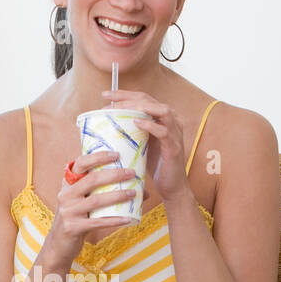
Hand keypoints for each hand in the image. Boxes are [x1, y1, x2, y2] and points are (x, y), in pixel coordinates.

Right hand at [39, 150, 137, 264]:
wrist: (59, 245)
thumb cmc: (77, 220)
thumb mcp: (83, 202)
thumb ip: (102, 192)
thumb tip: (140, 189)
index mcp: (68, 184)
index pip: (80, 163)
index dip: (98, 157)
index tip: (116, 155)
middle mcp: (65, 195)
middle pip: (91, 179)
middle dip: (114, 174)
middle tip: (131, 173)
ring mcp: (68, 211)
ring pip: (96, 200)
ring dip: (117, 196)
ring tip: (133, 193)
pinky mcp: (73, 228)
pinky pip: (98, 222)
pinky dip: (115, 220)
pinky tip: (128, 219)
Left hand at [101, 89, 191, 204]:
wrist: (171, 186)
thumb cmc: (155, 165)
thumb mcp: (141, 143)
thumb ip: (130, 131)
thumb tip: (106, 124)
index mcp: (161, 118)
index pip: (143, 98)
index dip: (124, 94)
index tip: (105, 94)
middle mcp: (171, 120)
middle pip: (149, 100)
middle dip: (127, 99)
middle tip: (108, 103)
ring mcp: (175, 132)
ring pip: (161, 110)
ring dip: (139, 108)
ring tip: (122, 110)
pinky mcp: (174, 146)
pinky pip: (163, 131)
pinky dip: (150, 125)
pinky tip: (136, 122)